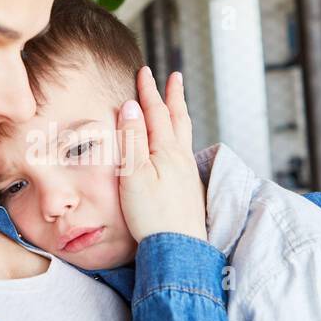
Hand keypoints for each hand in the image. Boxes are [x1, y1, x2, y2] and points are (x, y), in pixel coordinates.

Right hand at [116, 67, 206, 242]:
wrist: (177, 249)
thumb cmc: (152, 215)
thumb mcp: (133, 174)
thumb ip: (132, 139)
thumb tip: (131, 106)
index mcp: (166, 151)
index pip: (156, 113)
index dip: (149, 92)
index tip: (145, 72)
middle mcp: (181, 158)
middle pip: (178, 119)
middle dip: (174, 97)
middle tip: (175, 78)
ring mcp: (188, 174)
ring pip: (185, 136)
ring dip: (180, 116)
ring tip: (179, 106)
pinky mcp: (189, 190)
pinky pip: (186, 153)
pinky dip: (182, 139)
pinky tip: (180, 148)